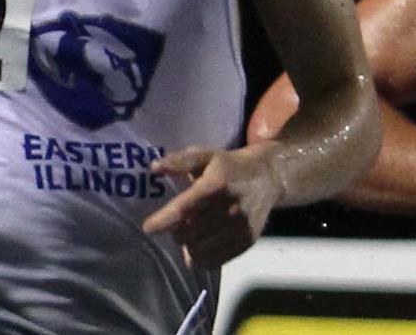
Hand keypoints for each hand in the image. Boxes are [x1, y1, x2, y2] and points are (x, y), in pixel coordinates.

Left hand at [144, 144, 281, 267]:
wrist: (268, 177)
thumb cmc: (228, 165)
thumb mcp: (205, 155)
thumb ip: (179, 161)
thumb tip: (154, 167)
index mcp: (218, 184)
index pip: (186, 208)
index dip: (164, 220)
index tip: (148, 228)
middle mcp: (232, 208)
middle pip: (190, 233)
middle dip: (176, 231)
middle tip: (176, 222)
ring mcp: (242, 228)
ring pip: (201, 250)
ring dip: (188, 245)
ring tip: (190, 231)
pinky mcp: (247, 242)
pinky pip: (215, 261)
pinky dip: (201, 257)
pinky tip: (201, 243)